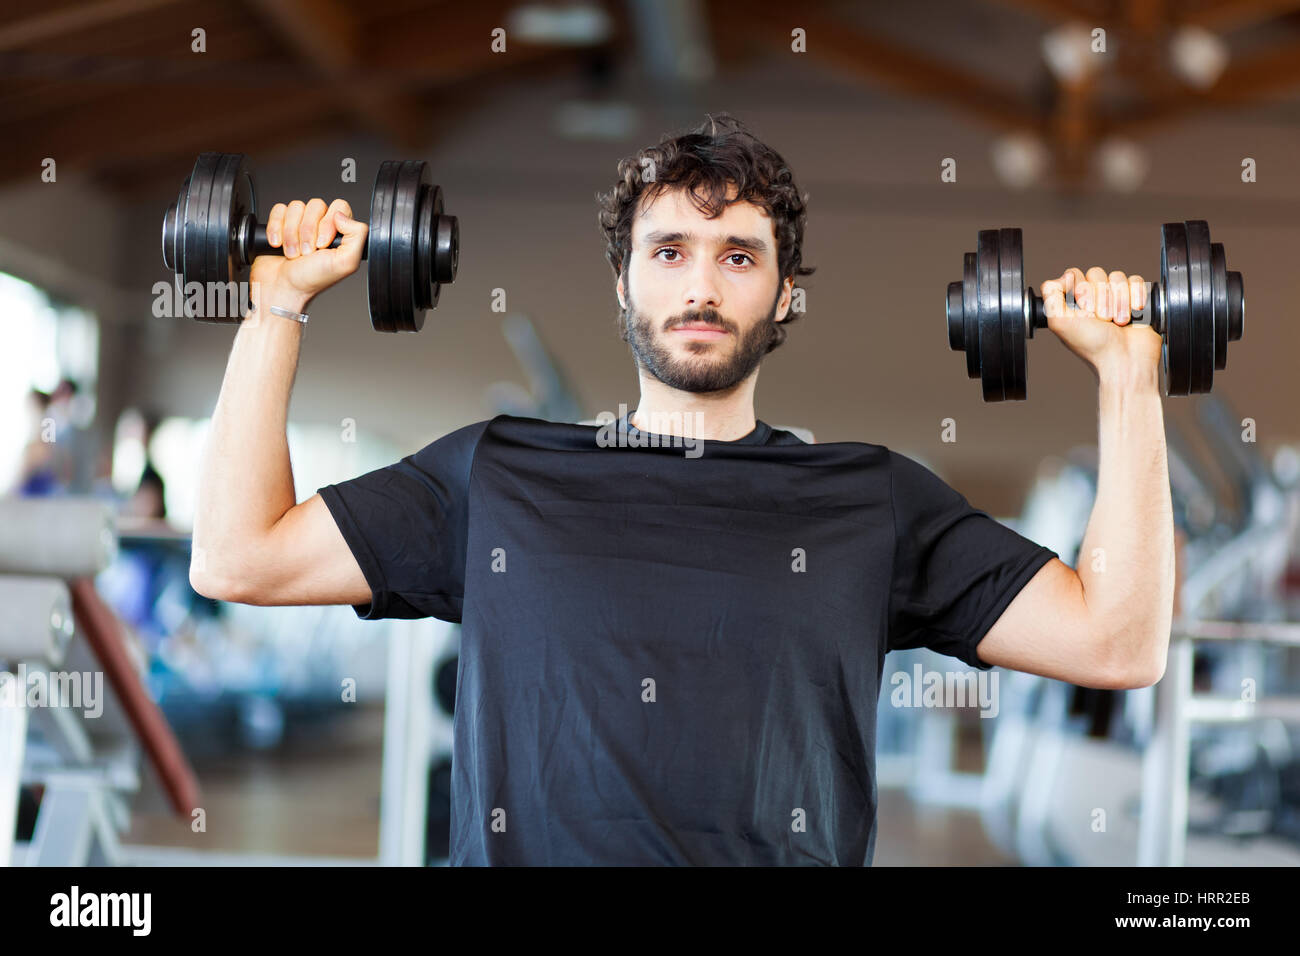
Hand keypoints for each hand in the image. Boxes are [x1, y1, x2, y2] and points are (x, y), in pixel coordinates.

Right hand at [248, 197, 367, 304]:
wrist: (282, 288)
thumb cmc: (312, 280)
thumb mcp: (346, 263)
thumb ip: (357, 236)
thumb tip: (343, 216)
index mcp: (339, 232)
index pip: (339, 206)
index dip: (328, 223)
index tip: (322, 244)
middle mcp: (321, 225)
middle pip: (316, 205)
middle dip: (307, 231)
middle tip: (307, 253)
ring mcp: (300, 223)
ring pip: (296, 207)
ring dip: (291, 234)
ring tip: (293, 253)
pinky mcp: (280, 223)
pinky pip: (279, 209)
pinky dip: (276, 228)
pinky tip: (278, 245)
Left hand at [1040, 266, 1161, 385]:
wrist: (1124, 359)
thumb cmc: (1092, 346)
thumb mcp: (1059, 322)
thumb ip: (1050, 297)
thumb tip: (1057, 279)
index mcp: (1074, 303)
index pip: (1075, 275)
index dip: (1081, 289)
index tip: (1084, 309)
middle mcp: (1094, 298)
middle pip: (1096, 274)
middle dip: (1101, 298)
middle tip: (1102, 320)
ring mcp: (1115, 297)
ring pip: (1117, 277)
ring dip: (1119, 300)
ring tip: (1118, 322)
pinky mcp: (1136, 298)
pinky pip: (1135, 280)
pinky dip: (1135, 296)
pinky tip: (1134, 314)